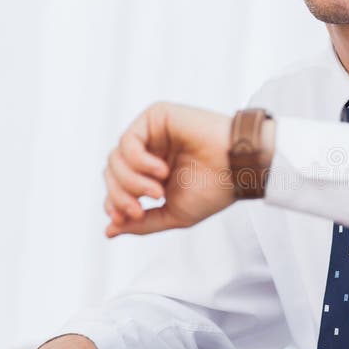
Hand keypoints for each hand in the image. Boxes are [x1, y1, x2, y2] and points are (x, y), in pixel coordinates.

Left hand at [103, 102, 234, 236]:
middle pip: (112, 173)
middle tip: (140, 209)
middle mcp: (149, 152)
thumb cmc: (214, 190)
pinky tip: (161, 170)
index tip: (127, 218)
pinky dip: (138, 161)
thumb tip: (109, 231)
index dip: (114, 204)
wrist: (238, 168)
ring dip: (131, 181)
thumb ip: (142, 223)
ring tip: (157, 190)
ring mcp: (152, 133)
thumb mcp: (174, 214)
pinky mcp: (156, 117)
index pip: (116, 187)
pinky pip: (128, 141)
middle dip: (120, 195)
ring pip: (116, 158)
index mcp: (152, 174)